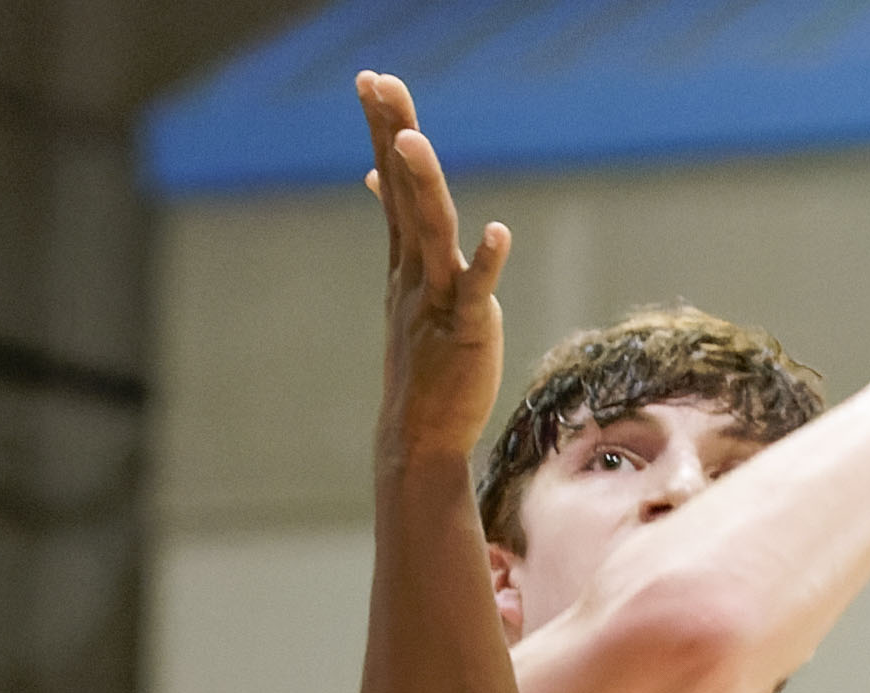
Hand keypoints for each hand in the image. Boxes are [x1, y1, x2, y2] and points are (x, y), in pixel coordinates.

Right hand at [357, 72, 508, 466]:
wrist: (420, 434)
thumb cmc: (421, 362)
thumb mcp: (405, 287)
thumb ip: (399, 231)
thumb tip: (377, 178)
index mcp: (407, 259)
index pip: (393, 182)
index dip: (384, 131)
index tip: (371, 81)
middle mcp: (417, 271)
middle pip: (405, 191)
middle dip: (393, 134)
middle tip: (376, 81)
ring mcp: (439, 298)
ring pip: (431, 231)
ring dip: (422, 185)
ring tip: (414, 139)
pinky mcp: (468, 328)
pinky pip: (477, 291)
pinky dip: (486, 262)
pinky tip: (498, 231)